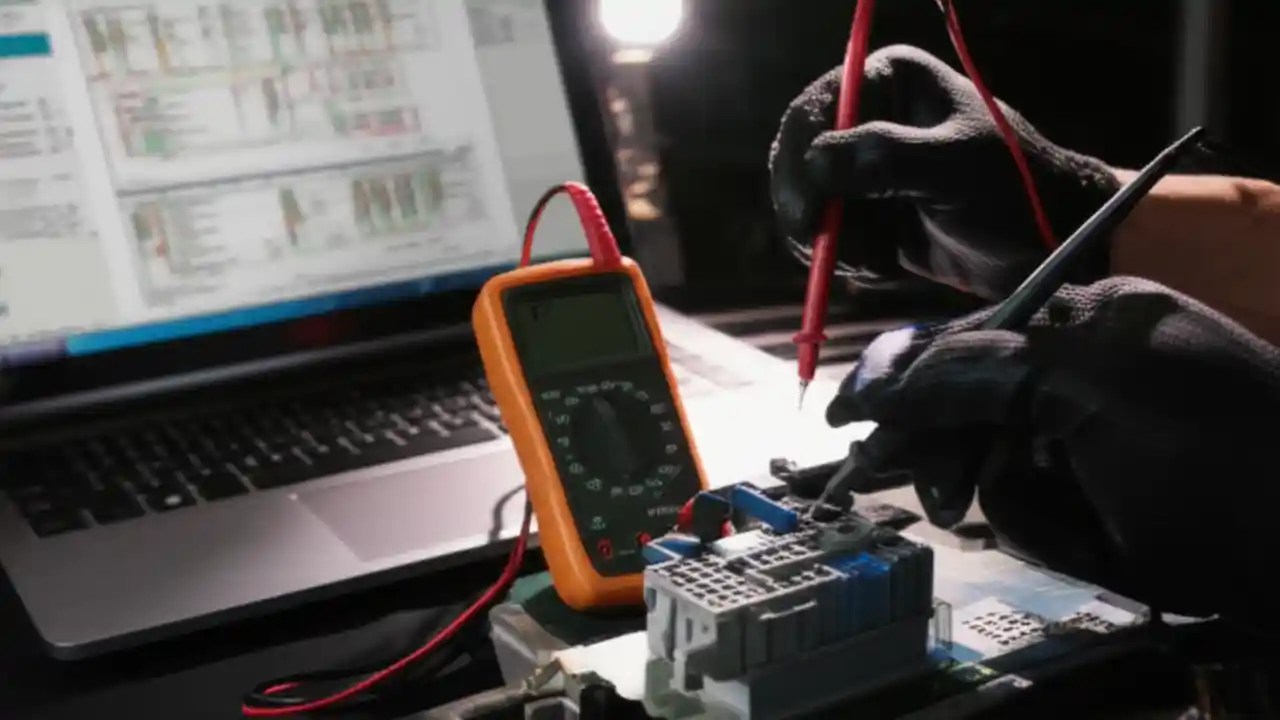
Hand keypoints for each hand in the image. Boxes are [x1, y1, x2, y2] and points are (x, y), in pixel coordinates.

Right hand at [770, 44, 1120, 299]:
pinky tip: (884, 264)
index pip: (814, 110)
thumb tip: (816, 160)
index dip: (799, 159)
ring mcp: (863, 168)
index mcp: (890, 81)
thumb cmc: (1016, 192)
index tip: (810, 211)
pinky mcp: (866, 213)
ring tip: (876, 257)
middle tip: (821, 248)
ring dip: (832, 241)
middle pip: (797, 158)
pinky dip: (846, 258)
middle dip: (809, 208)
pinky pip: (827, 236)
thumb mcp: (956, 168)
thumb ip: (886, 157)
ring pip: (807, 204)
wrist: (1045, 249)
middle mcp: (869, 117)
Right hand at [827, 277, 1279, 622]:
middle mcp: (1086, 374)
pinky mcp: (1112, 499)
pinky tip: (1101, 541)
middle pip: (971, 410)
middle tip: (947, 500)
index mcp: (1084, 325)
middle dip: (959, 457)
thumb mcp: (1093, 391)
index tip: (847, 422)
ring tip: (1076, 527)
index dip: (901, 384)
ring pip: (1001, 471)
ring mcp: (1100, 441)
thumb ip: (977, 370)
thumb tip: (880, 373)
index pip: (963, 346)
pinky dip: (1057, 535)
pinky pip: (1042, 513)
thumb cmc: (1223, 459)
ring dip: (1024, 506)